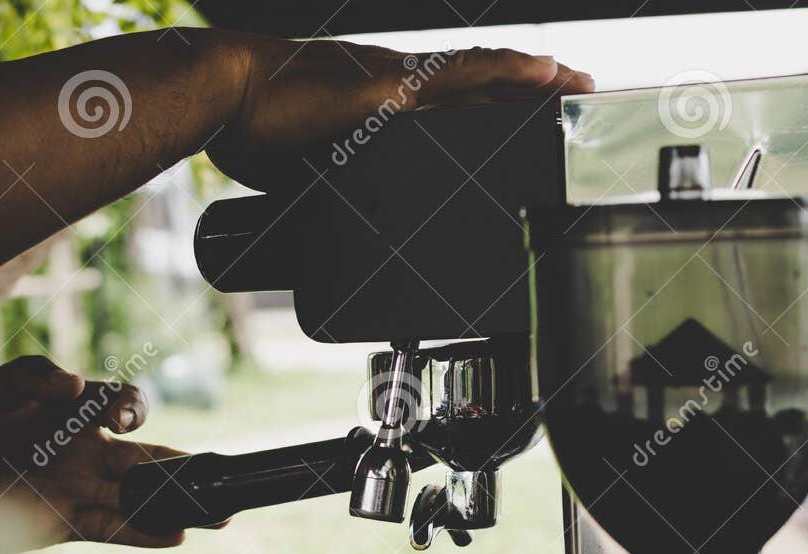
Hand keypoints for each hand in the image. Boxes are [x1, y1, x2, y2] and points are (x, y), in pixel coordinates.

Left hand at [0, 354, 197, 547]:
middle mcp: (84, 452)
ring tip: (217, 513)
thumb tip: (77, 384)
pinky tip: (174, 535)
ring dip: (178, 504)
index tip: (116, 416)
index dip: (131, 405)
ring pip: (140, 497)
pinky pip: (113, 529)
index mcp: (72, 414)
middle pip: (147, 456)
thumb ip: (33, 374)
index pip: (122, 403)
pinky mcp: (66, 523)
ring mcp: (79, 490)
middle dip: (184, 464)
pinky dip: (143, 533)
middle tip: (215, 471)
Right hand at [208, 36, 593, 190]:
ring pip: (484, 73)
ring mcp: (399, 83)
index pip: (450, 102)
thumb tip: (329, 228)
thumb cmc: (252, 129)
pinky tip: (546, 70)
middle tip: (577, 95)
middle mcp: (397, 86)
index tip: (527, 111)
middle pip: (481, 83)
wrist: (227, 96)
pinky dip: (510, 69)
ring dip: (535, 78)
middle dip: (531, 91)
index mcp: (379, 106)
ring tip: (580, 83)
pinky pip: (467, 73)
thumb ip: (331, 186)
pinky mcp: (396, 88)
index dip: (493, 102)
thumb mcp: (303, 170)